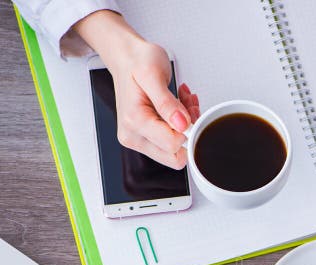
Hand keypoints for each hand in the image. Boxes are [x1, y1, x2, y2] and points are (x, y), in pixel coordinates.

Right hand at [75, 11, 200, 168]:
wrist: (126, 58)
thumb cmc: (137, 61)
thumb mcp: (153, 73)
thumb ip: (167, 102)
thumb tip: (181, 124)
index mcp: (134, 121)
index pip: (173, 145)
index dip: (189, 129)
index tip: (189, 108)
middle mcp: (133, 136)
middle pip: (175, 155)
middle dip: (189, 131)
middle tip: (188, 106)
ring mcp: (138, 139)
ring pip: (175, 151)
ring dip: (186, 127)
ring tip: (183, 102)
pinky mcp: (145, 138)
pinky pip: (171, 143)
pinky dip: (180, 126)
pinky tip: (179, 107)